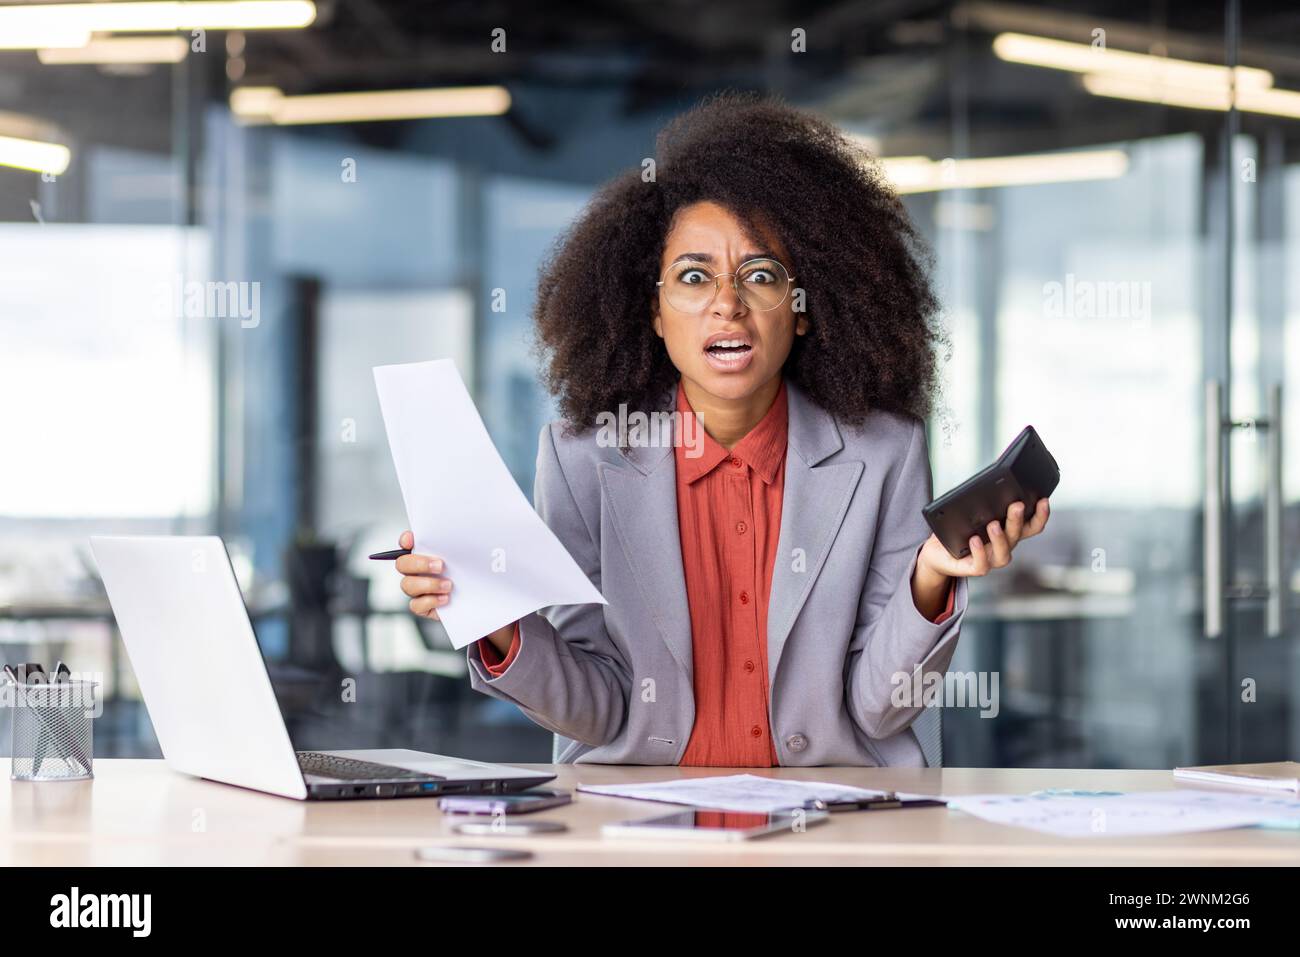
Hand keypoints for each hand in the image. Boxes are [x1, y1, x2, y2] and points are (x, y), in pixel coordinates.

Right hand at [392, 531, 514, 654]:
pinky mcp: (422, 606)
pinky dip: (430, 601)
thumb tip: (475, 525)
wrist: (481, 597)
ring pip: (407, 585)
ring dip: (428, 584)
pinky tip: (445, 599)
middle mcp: (417, 570)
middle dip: (419, 563)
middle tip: (440, 565)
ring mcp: (418, 588)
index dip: (406, 540)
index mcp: (425, 553)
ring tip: (448, 585)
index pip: (407, 542)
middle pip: (402, 564)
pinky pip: (416, 605)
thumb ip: (465, 541)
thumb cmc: (472, 571)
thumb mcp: (471, 553)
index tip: (412, 539)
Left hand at [910, 499, 1049, 618]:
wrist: (937, 552)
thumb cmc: (957, 528)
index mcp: (1008, 532)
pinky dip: (979, 552)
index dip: (1041, 515)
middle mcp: (1004, 546)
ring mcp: (991, 559)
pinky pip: (981, 564)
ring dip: (1000, 538)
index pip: (1032, 525)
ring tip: (993, 524)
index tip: (1043, 499)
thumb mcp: (970, 508)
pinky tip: (974, 540)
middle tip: (1016, 505)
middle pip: (1018, 535)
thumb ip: (985, 493)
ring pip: (1004, 553)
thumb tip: (996, 463)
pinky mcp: (975, 568)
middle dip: (1018, 519)